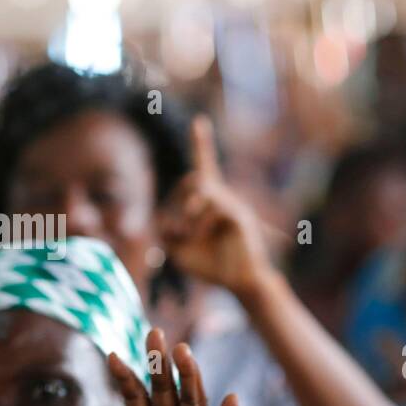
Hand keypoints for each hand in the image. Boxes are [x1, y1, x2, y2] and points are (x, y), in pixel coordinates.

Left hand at [159, 116, 276, 302]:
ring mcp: (235, 205)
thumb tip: (166, 216)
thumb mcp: (176, 248)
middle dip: (177, 200)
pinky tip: (198, 238)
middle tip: (174, 230)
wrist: (239, 283)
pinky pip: (212, 207)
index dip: (202, 144)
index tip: (199, 122)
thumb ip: (165, 229)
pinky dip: (197, 224)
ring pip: (201, 190)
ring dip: (186, 214)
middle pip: (194, 178)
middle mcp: (224, 198)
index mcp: (210, 202)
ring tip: (187, 236)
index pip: (205, 166)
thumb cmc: (210, 265)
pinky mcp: (240, 216)